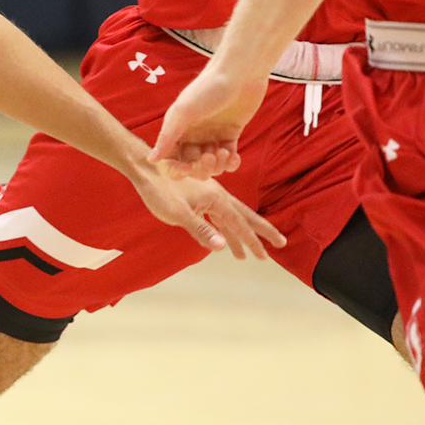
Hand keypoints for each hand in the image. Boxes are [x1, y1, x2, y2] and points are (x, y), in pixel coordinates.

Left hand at [129, 166, 284, 259]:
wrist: (145, 168)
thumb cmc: (159, 191)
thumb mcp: (179, 214)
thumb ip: (201, 230)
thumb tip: (221, 248)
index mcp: (217, 198)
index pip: (240, 224)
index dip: (254, 240)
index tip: (267, 255)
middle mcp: (217, 195)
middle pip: (243, 217)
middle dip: (260, 233)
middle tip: (279, 245)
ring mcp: (208, 195)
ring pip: (228, 218)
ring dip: (237, 236)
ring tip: (244, 256)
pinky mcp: (197, 196)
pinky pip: (215, 215)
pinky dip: (221, 228)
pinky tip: (221, 239)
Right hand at [150, 64, 266, 178]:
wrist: (239, 74)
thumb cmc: (208, 89)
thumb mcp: (183, 112)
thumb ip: (167, 137)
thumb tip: (150, 160)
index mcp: (177, 129)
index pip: (170, 158)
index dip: (176, 169)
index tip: (186, 168)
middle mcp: (193, 134)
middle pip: (192, 165)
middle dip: (200, 168)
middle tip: (209, 158)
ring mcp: (212, 134)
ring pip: (211, 164)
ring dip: (217, 165)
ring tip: (224, 153)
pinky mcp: (231, 133)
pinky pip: (228, 158)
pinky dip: (231, 162)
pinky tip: (233, 156)